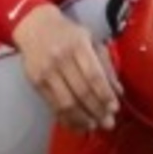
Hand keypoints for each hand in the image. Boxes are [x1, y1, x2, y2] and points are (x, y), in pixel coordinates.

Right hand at [14, 4, 121, 132]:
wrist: (34, 26)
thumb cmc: (68, 34)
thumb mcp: (90, 40)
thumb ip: (105, 65)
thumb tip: (118, 91)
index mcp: (78, 46)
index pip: (94, 76)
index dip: (105, 94)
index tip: (115, 108)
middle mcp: (61, 59)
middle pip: (81, 91)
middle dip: (96, 110)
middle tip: (108, 123)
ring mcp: (46, 72)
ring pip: (65, 102)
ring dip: (81, 118)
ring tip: (94, 126)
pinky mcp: (35, 83)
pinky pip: (52, 105)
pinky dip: (65, 118)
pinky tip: (76, 125)